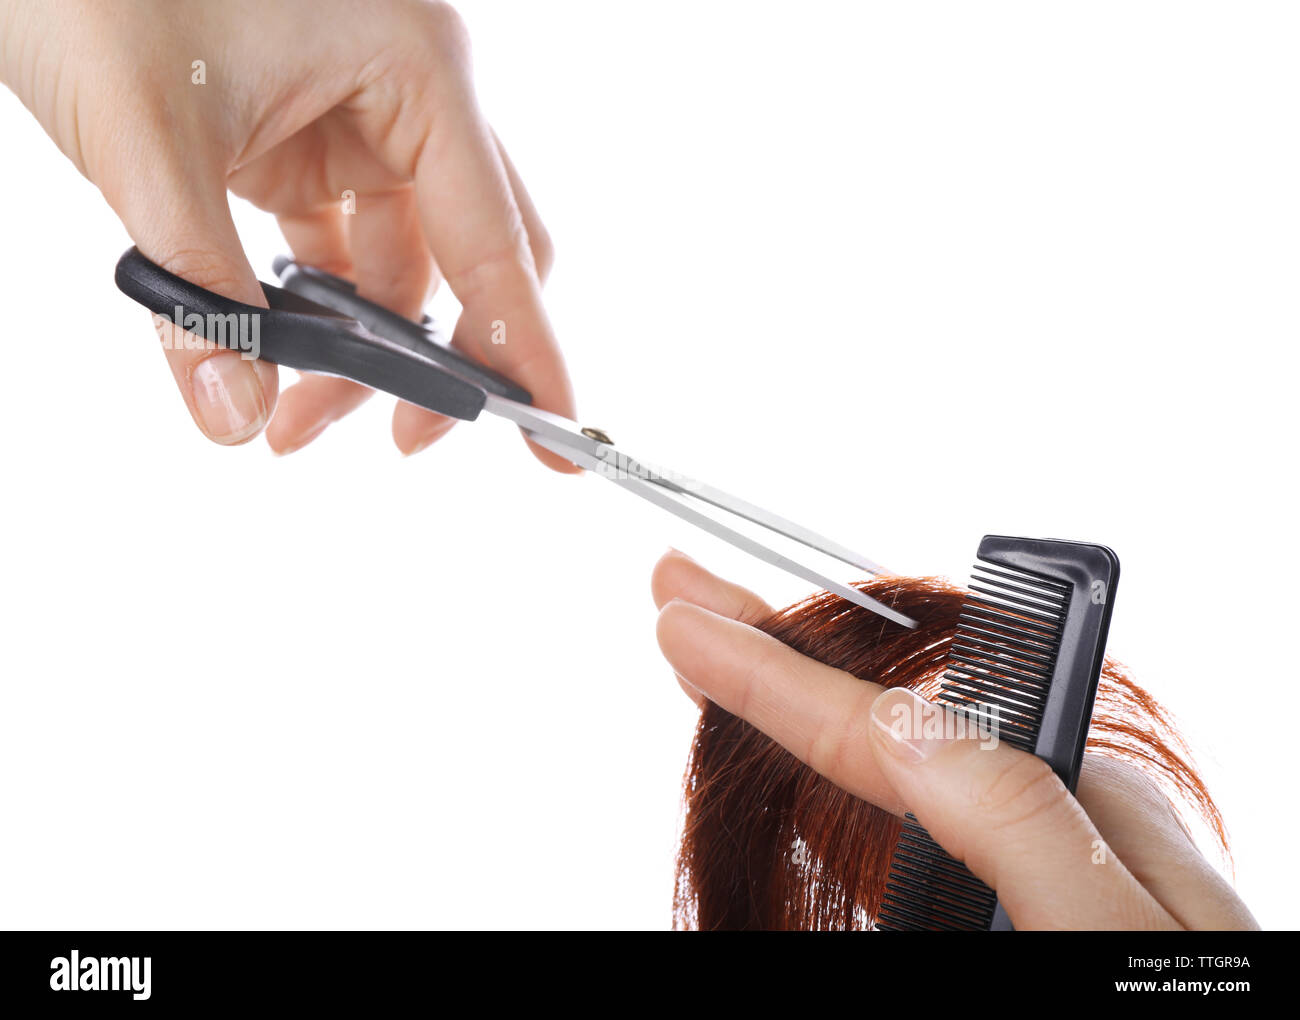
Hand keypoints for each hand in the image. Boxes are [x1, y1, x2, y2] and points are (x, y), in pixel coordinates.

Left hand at [1, 0, 574, 463]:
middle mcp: (407, 90)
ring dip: (361, 346)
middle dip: (438, 358)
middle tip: (406, 438)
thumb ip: (200, 294)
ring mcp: (359, 113)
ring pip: (401, 262)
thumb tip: (233, 415)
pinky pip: (343, 243)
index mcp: (415, 67)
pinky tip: (279, 346)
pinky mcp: (308, 135)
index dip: (526, 351)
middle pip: (473, 255)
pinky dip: (318, 306)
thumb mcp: (147, 142)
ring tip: (293, 415)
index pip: (496, 241)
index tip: (554, 439)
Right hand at [651, 549, 1256, 929]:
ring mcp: (1014, 864)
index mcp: (1086, 806)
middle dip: (774, 648)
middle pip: (876, 716)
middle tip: (687, 595)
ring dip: (785, 702)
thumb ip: (1026, 830)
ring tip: (716, 652)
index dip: (779, 673)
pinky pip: (888, 827)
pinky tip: (793, 746)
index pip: (897, 724)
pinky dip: (822, 775)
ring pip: (871, 766)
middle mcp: (1043, 818)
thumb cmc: (1182, 1008)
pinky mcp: (987, 907)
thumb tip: (908, 725)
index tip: (688, 627)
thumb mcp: (1118, 935)